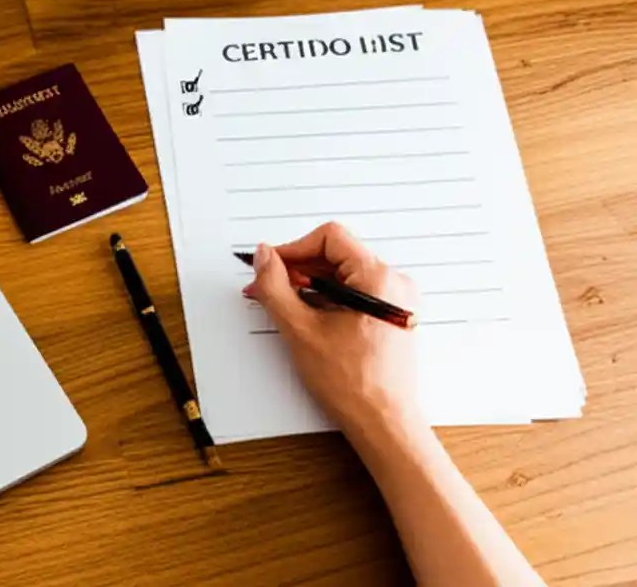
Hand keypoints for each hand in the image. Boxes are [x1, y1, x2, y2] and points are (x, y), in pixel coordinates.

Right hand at [244, 223, 421, 434]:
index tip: (271, 266)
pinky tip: (307, 321)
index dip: (293, 249)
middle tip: (269, 289)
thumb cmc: (354, 385)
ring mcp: (395, 301)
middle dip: (297, 270)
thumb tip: (265, 258)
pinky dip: (326, 300)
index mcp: (378, 279)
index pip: (330, 238)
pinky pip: (354, 293)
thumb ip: (276, 287)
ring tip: (286, 309)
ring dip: (309, 287)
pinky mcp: (390, 317)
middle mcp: (393, 284)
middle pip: (336, 255)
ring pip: (343, 275)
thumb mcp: (301, 330)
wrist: (383, 423)